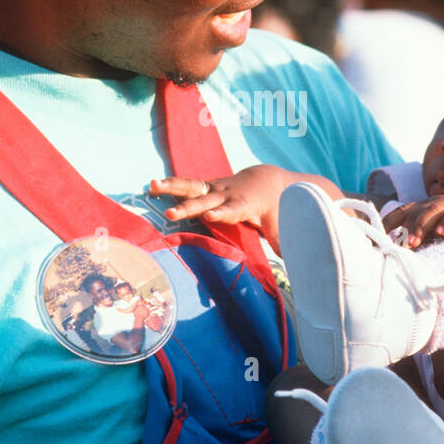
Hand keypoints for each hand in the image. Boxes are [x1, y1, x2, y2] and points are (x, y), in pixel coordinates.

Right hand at [148, 164, 290, 246]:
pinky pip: (187, 185)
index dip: (222, 213)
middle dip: (188, 207)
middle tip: (170, 213)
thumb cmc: (275, 209)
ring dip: (171, 186)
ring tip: (151, 185)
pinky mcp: (207, 186)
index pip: (232, 210)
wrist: (269, 180)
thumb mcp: (280, 227)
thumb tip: (292, 264)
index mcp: (244, 205)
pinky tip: (151, 186)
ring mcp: (215, 188)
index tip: (211, 215)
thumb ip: (282, 244)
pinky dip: (170, 185)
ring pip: (192, 187)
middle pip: (205, 201)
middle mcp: (227, 194)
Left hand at [381, 195, 443, 247]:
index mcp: (423, 209)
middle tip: (398, 245)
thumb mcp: (434, 242)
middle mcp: (434, 203)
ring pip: (432, 210)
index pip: (401, 212)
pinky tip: (440, 233)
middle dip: (405, 228)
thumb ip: (419, 247)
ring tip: (413, 242)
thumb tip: (397, 261)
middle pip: (415, 211)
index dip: (389, 222)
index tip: (378, 237)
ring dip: (420, 226)